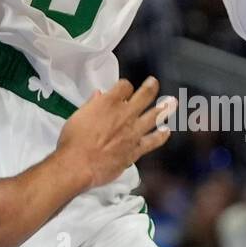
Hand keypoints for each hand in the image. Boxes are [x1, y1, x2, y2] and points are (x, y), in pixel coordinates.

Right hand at [58, 76, 176, 189]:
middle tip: (154, 82)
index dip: (125, 86)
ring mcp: (133, 132)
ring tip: (172, 102)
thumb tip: (99, 95)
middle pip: (144, 96)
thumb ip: (92, 104)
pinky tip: (166, 131)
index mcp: (109, 102)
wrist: (78, 164)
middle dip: (150, 87)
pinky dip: (161, 136)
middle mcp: (125, 114)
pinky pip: (153, 141)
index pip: (124, 86)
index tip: (124, 88)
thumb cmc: (73, 139)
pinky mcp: (136, 149)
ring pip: (154, 116)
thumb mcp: (78, 115)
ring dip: (164, 108)